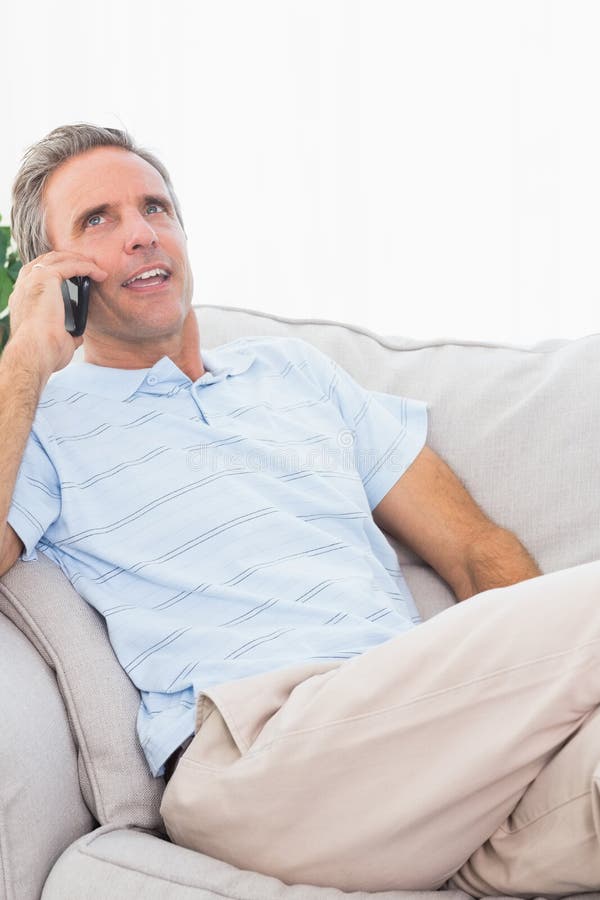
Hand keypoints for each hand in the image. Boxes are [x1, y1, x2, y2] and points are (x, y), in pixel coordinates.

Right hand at [8, 251, 107, 374]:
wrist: (35, 353)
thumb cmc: (44, 352)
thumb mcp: (55, 339)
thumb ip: (65, 332)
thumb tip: (76, 336)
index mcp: (23, 298)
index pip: (37, 274)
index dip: (57, 270)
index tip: (76, 276)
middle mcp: (24, 285)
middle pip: (48, 260)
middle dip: (70, 260)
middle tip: (90, 268)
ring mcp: (33, 279)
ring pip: (59, 258)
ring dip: (80, 261)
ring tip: (97, 269)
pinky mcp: (45, 278)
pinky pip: (70, 265)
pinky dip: (86, 267)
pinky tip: (100, 274)